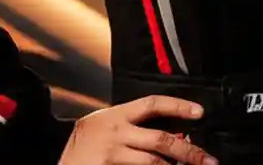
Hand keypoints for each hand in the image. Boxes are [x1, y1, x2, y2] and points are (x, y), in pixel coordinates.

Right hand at [58, 95, 217, 164]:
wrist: (54, 157)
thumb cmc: (83, 145)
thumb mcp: (105, 124)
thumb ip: (133, 126)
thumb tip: (173, 133)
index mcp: (117, 116)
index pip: (152, 104)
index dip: (178, 105)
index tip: (199, 112)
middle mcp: (116, 134)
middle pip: (161, 140)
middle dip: (190, 151)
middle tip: (208, 160)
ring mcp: (112, 155)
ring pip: (154, 162)